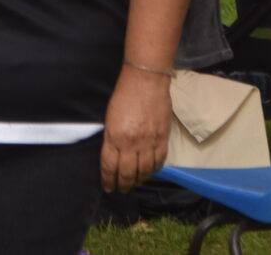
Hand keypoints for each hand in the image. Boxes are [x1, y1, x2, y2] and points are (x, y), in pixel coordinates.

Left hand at [99, 65, 172, 192]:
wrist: (146, 80)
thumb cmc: (123, 95)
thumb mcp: (109, 117)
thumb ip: (111, 137)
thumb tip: (112, 154)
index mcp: (115, 137)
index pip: (109, 166)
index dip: (108, 180)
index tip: (107, 187)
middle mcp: (132, 143)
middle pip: (127, 173)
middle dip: (123, 185)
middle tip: (120, 190)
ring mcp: (149, 142)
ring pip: (144, 171)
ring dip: (138, 180)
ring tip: (134, 183)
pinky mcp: (163, 139)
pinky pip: (159, 161)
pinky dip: (154, 170)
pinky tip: (149, 172)